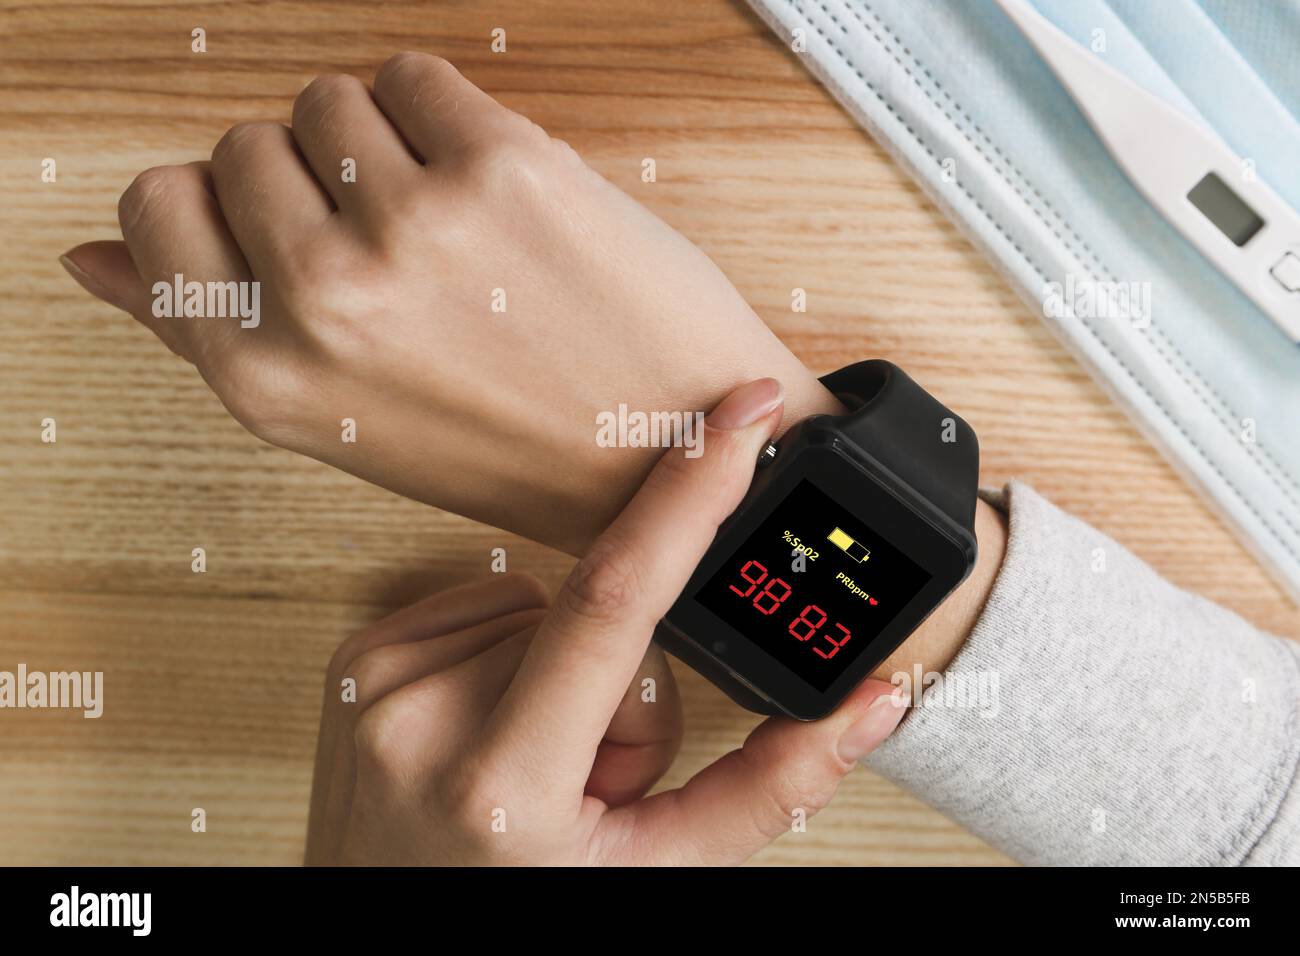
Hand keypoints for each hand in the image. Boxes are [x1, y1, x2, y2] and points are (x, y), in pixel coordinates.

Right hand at [59, 52, 840, 554]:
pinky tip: (488, 186)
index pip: (157, 209)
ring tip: (448, 224)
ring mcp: (410, 226)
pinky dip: (442, 115)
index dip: (223, 207)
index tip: (283, 227)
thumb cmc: (511, 448)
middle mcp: (323, 301)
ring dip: (380, 146)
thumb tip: (92, 261)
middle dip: (311, 182)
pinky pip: (410, 76)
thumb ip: (208, 333)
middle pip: (242, 144)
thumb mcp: (338, 422)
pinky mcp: (501, 168)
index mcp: (265, 377)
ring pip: (326, 103)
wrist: (667, 452)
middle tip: (397, 251)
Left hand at [305, 380, 905, 864]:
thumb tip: (872, 703)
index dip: (689, 495)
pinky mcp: (360, 656)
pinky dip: (514, 652)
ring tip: (540, 755)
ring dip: (569, 669)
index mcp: (499, 784)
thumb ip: (771, 788)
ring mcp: (377, 683)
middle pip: (595, 614)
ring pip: (543, 602)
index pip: (611, 600)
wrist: (384, 925)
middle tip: (593, 770)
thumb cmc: (525, 910)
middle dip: (630, 682)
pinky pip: (488, 603)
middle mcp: (419, 720)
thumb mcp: (659, 871)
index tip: (740, 416)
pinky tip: (496, 719)